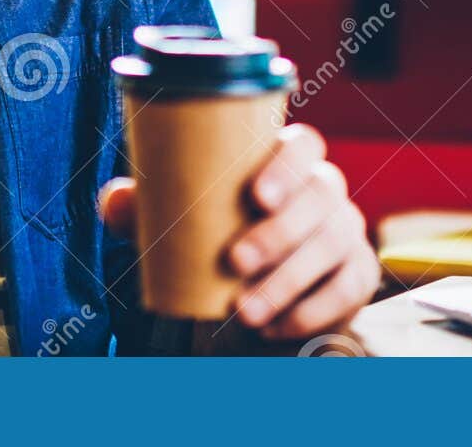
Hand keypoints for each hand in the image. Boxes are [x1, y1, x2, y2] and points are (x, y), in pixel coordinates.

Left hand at [100, 123, 380, 340]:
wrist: (245, 292)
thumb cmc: (211, 237)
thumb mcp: (175, 221)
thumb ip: (142, 206)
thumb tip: (114, 200)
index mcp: (284, 162)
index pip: (303, 144)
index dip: (287, 164)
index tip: (256, 196)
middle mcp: (323, 189)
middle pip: (321, 194)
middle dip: (281, 230)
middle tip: (236, 262)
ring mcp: (345, 229)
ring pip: (336, 243)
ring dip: (289, 279)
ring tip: (244, 311)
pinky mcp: (357, 274)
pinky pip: (351, 288)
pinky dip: (312, 311)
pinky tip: (274, 327)